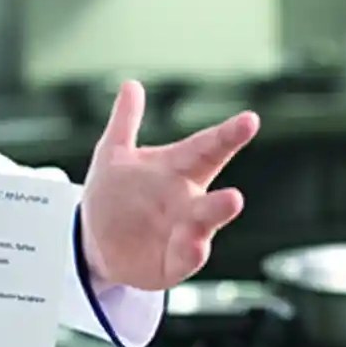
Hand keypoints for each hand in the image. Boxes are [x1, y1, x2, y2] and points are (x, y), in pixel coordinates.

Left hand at [80, 80, 259, 290]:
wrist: (96, 239)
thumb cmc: (117, 193)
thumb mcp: (114, 154)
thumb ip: (126, 121)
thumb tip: (131, 84)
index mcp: (177, 170)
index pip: (206, 149)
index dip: (227, 135)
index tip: (249, 120)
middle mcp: (187, 201)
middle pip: (212, 194)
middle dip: (226, 191)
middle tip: (240, 185)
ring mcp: (184, 232)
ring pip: (205, 224)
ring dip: (216, 214)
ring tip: (230, 202)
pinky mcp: (174, 261)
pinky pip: (186, 256)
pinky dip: (191, 250)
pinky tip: (194, 243)